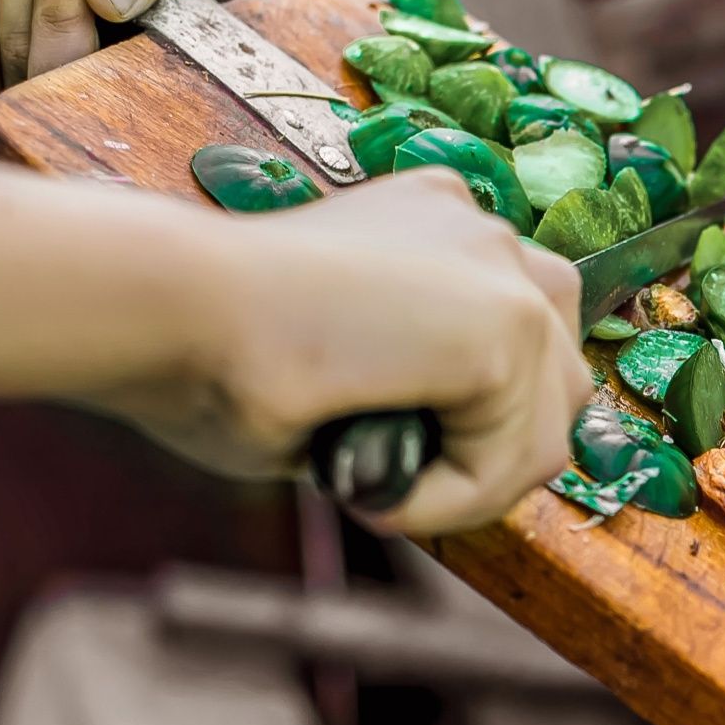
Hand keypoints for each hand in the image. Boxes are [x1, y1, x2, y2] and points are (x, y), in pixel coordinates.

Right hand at [117, 168, 591, 537]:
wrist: (169, 308)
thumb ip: (413, 388)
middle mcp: (481, 228)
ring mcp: (503, 269)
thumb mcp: (336, 357)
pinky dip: (444, 503)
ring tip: (377, 496)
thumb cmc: (207, 345)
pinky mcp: (508, 323)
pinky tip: (371, 487)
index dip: (476, 422)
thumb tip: (454, 455)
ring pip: (540, 434)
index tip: (398, 459)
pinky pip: (509, 462)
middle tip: (400, 491)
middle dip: (492, 457)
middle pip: (555, 382)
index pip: (517, 339)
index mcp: (436, 221)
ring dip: (463, 491)